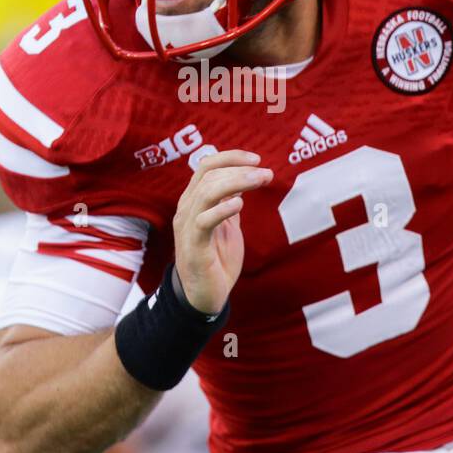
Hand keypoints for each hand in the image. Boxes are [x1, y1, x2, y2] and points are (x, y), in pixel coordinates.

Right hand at [172, 150, 272, 314]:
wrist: (205, 295)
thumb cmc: (216, 259)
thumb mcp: (228, 225)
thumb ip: (231, 202)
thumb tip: (246, 179)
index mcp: (193, 201)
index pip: (206, 166)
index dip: (231, 157)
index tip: (257, 160)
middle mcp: (186, 209)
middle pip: (208, 175)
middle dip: (240, 170)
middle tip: (266, 174)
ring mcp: (187, 226)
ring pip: (206, 192)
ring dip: (236, 182)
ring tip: (260, 181)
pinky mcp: (193, 246)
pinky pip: (204, 221)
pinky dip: (222, 209)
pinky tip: (240, 204)